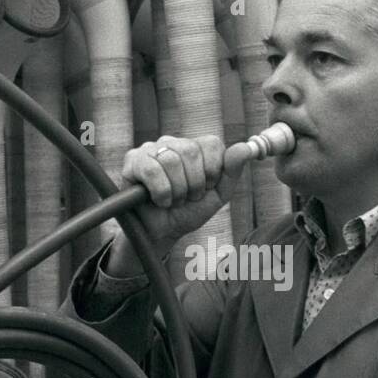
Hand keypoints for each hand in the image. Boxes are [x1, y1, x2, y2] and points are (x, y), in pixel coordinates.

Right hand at [114, 134, 247, 261]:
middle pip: (191, 150)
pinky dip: (161, 192)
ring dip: (177, 190)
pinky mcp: (132, 162)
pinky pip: (152, 170)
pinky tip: (159, 201)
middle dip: (194, 184)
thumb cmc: (187, 212)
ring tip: (173, 201)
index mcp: (194, 148)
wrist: (161, 234)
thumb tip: (244, 148)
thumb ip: (232, 172)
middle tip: (187, 198)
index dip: (213, 171)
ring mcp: (150, 150)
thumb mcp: (216, 196)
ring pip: (171, 160)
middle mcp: (172, 143)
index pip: (212, 143)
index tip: (206, 189)